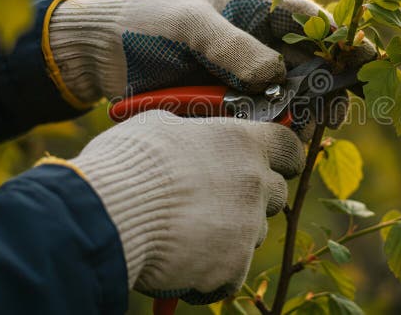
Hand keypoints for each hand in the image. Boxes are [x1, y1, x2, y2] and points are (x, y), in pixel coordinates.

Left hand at [48, 0, 374, 102]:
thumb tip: (273, 74)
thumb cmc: (145, 23)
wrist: (102, 55)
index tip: (350, 61)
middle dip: (327, 86)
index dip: (332, 39)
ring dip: (307, 115)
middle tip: (334, 112)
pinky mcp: (231, 107)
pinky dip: (279, 132)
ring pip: (292, 97)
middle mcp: (258, 43)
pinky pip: (265, 120)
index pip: (305, 19)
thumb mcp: (186, 23)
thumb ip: (228, 45)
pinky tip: (290, 146)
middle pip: (308, 65)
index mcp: (254, 8)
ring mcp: (246, 78)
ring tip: (312, 134)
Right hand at [69, 110, 304, 303]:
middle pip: (275, 194)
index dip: (282, 157)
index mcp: (241, 142)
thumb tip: (188, 139)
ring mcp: (247, 228)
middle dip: (252, 198)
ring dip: (231, 235)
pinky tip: (178, 263)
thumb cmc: (129, 163)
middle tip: (214, 201)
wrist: (111, 215)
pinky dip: (209, 273)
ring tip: (187, 233)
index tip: (273, 163)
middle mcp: (253, 183)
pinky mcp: (232, 268)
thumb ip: (190, 133)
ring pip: (254, 234)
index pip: (289, 148)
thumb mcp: (159, 126)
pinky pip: (230, 274)